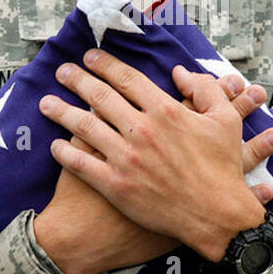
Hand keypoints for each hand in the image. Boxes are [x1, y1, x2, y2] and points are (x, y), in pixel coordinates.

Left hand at [39, 49, 272, 261]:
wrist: (216, 216)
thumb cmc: (222, 169)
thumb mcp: (226, 120)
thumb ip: (205, 89)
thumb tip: (179, 72)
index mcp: (166, 111)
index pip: (127, 79)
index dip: (105, 65)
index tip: (91, 57)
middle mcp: (141, 130)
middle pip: (100, 97)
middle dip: (77, 80)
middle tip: (62, 71)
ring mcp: (126, 158)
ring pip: (84, 127)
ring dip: (62, 111)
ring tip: (46, 102)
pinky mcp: (116, 186)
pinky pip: (82, 164)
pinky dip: (65, 153)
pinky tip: (55, 145)